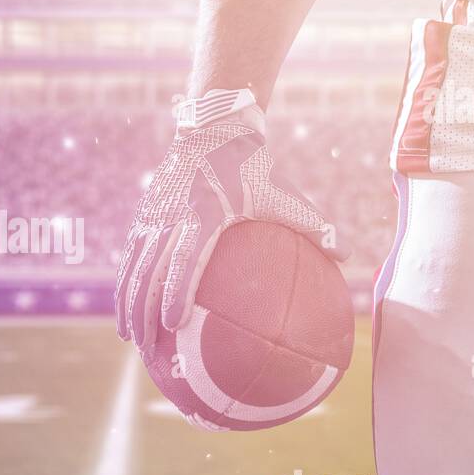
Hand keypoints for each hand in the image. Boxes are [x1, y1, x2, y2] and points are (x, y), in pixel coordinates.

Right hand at [115, 109, 348, 350]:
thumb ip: (314, 225)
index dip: (176, 293)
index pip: (185, 259)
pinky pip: (131, 255)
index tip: (173, 324)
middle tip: (142, 346)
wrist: (213, 128)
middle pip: (147, 271)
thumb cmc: (252, 165)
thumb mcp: (284, 193)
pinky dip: (126, 282)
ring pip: (133, 266)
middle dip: (140, 311)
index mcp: (204, 214)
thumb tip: (347, 256)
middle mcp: (172, 216)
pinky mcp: (145, 214)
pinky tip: (127, 308)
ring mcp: (153, 215)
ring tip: (128, 337)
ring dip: (127, 303)